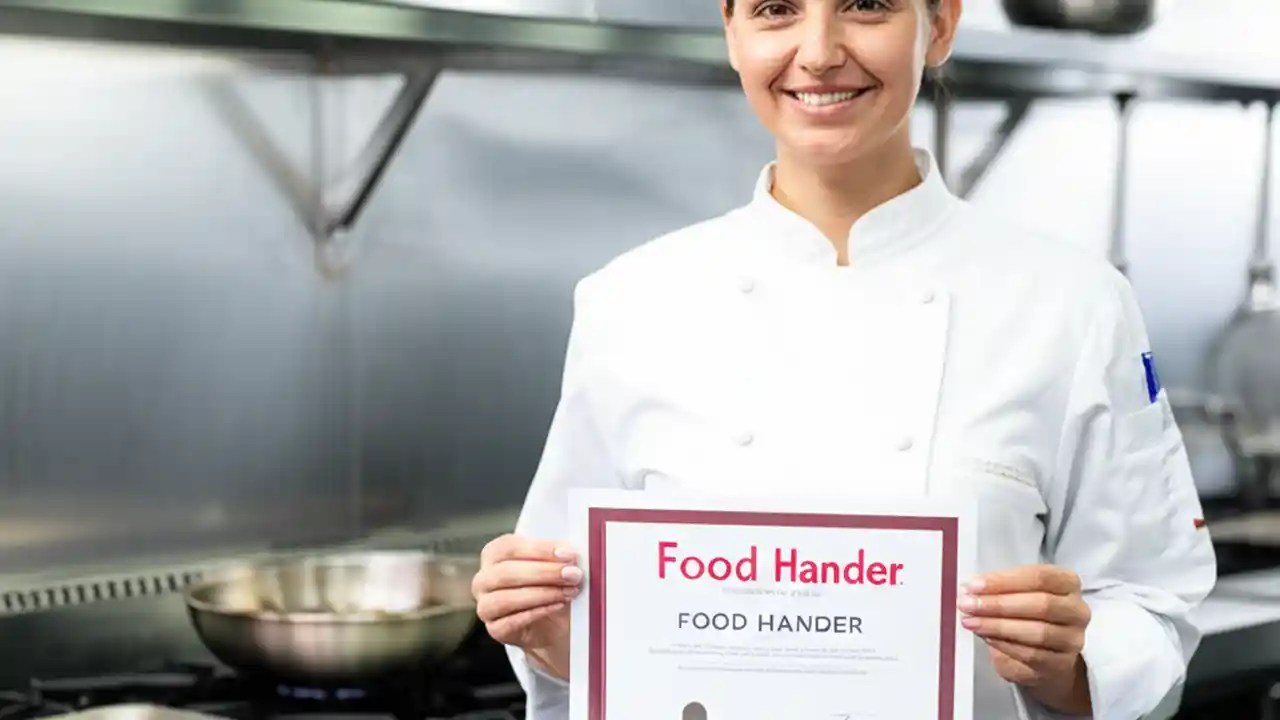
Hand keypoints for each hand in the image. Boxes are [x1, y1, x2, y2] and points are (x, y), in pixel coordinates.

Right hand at [471, 534, 581, 678]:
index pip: (509, 546)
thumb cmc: (551, 586)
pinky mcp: (495, 629)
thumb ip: (558, 556)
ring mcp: (486, 606)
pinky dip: (537, 612)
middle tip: (572, 574)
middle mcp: (484, 579)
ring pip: (506, 598)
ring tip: (568, 591)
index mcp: (494, 554)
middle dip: (544, 572)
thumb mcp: (555, 565)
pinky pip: (511, 622)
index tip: (567, 554)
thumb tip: (570, 553)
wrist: (554, 624)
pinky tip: (557, 605)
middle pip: (506, 572)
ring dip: (542, 594)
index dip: (539, 549)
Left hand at [959, 565, 1091, 714]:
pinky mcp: (1062, 664)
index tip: (974, 585)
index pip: (1039, 577)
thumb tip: (969, 590)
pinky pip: (1033, 654)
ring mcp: (1072, 639)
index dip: (1004, 581)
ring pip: (1037, 631)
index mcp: (1067, 583)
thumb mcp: (1016, 594)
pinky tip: (987, 637)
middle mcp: (1077, 610)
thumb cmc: (1029, 615)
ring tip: (972, 622)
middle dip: (998, 604)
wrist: (1046, 655)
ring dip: (998, 626)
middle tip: (968, 604)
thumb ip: (999, 589)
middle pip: (1040, 604)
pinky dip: (1005, 645)